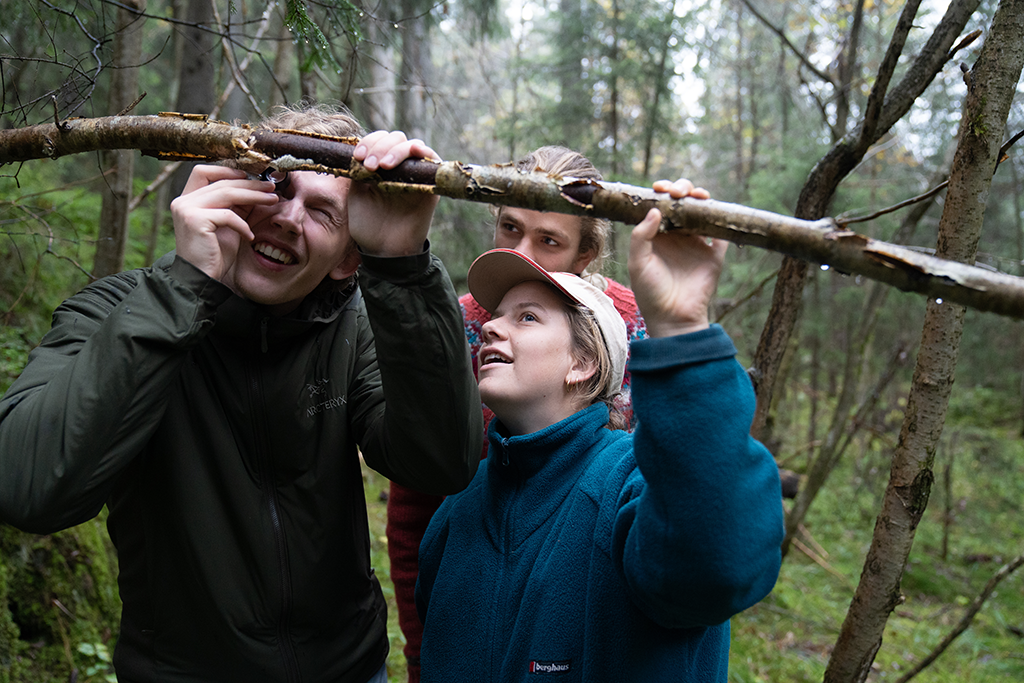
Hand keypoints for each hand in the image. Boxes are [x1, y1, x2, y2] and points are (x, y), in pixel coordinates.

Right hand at [170, 165, 277, 282]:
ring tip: (272, 200)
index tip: (251, 176)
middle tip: (271, 188)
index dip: (228, 171)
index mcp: (187, 199)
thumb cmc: (214, 254)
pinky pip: (228, 215)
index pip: (204, 172)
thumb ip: (236, 206)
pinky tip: (250, 236)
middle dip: (250, 184)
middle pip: (221, 182)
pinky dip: (242, 225)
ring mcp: (186, 209)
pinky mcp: (194, 221)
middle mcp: (183, 201)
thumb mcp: (228, 225)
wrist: (201, 280)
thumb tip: (257, 188)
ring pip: (227, 193)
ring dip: (253, 196)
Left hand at [348, 130, 440, 255]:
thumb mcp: (356, 194)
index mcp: (379, 166)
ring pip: (411, 145)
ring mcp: (415, 174)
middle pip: (394, 138)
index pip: (377, 141)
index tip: (357, 156)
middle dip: (380, 146)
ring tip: (383, 166)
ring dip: (396, 150)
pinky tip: (413, 152)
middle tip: (369, 164)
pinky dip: (423, 150)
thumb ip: (359, 171)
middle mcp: (398, 167)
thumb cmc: (368, 225)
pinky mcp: (430, 184)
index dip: (368, 142)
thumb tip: (361, 149)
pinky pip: (432, 159)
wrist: (385, 250)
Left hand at [628, 178, 725, 337]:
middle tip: (677, 193)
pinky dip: (721, 218)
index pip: (660, 205)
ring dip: (700, 198)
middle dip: (681, 189)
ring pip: (702, 211)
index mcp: (657, 234)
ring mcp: (697, 243)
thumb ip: (641, 236)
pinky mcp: (714, 254)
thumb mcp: (638, 263)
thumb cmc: (650, 292)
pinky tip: (713, 211)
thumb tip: (655, 210)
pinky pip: (722, 231)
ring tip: (695, 197)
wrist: (672, 317)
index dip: (661, 192)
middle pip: (682, 203)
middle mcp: (677, 235)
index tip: (660, 188)